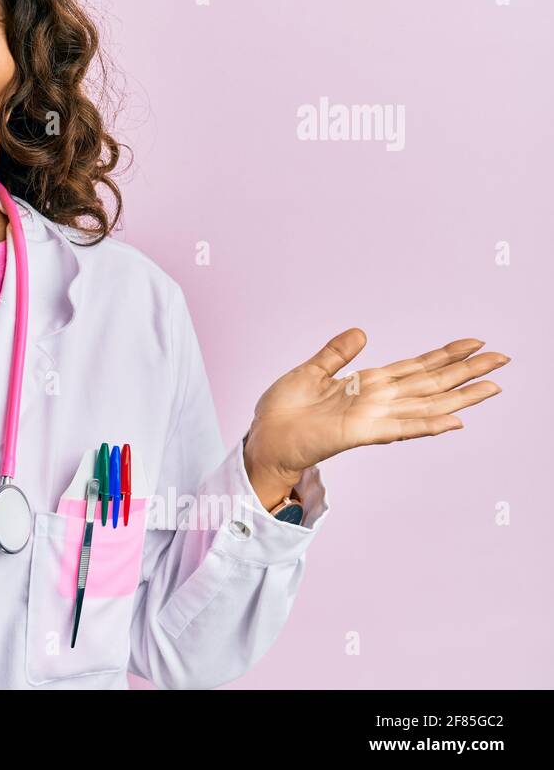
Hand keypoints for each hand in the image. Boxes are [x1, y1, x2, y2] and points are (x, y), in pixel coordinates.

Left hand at [243, 329, 508, 495]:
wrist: (265, 437)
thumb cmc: (284, 410)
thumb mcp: (311, 371)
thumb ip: (337, 353)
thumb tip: (361, 332)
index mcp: (368, 384)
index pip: (415, 367)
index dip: (445, 355)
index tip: (475, 342)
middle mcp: (377, 400)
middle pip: (431, 384)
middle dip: (466, 371)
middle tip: (503, 359)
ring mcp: (372, 417)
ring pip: (426, 405)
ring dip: (459, 397)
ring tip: (493, 386)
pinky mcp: (359, 432)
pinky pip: (400, 427)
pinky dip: (427, 425)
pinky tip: (454, 421)